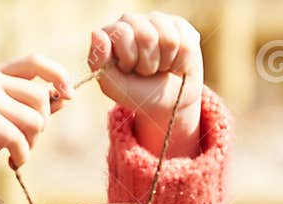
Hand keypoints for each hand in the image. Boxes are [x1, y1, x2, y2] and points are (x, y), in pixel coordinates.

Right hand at [0, 53, 73, 188]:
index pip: (34, 62)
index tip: (70, 94)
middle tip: (28, 142)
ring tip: (17, 152)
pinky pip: (19, 139)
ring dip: (32, 143)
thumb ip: (29, 106)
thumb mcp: (5, 118)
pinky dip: (22, 156)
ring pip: (35, 120)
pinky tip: (12, 162)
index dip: (57, 74)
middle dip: (42, 124)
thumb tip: (64, 97)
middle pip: (41, 97)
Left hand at [88, 12, 203, 156]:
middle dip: (147, 64)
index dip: (129, 59)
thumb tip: (96, 32)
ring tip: (159, 68)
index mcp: (112, 33)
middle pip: (147, 37)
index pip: (122, 33)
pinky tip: (173, 64)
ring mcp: (157, 21)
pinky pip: (186, 44)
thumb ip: (99, 62)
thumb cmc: (137, 93)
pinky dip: (180, 63)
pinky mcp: (179, 26)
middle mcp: (133, 21)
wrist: (166, 103)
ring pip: (169, 40)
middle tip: (145, 71)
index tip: (127, 70)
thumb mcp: (113, 85)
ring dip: (164, 63)